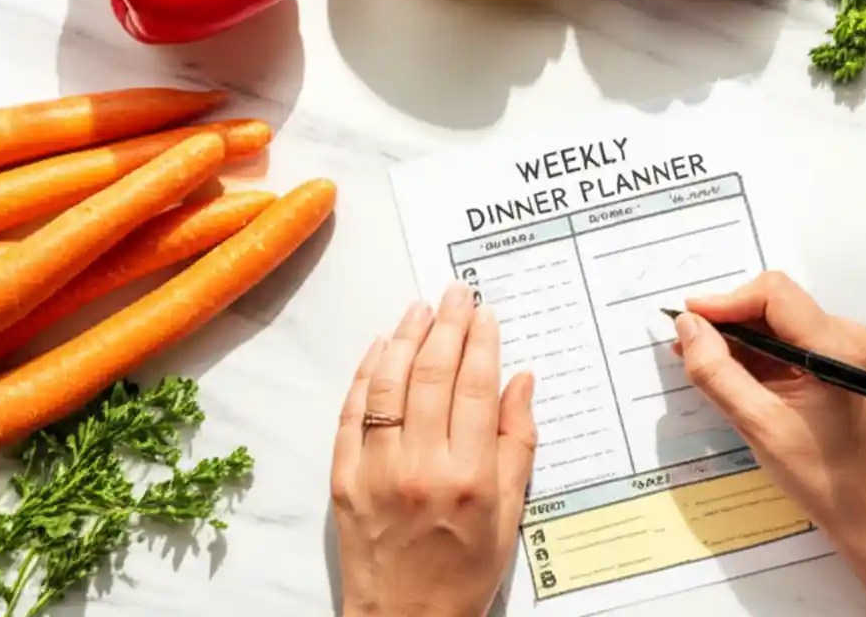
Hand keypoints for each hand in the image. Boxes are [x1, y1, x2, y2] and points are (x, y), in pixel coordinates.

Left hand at [331, 283, 537, 616]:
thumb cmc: (466, 571)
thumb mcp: (511, 514)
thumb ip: (518, 444)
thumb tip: (521, 381)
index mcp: (471, 476)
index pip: (475, 387)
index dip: (481, 342)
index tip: (485, 312)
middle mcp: (422, 467)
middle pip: (432, 375)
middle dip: (446, 325)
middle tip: (455, 293)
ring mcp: (376, 471)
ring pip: (388, 384)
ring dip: (403, 337)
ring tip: (419, 308)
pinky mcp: (343, 478)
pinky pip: (352, 412)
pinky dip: (365, 374)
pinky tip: (379, 348)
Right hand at [672, 271, 865, 544]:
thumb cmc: (823, 476)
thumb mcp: (759, 425)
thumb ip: (718, 372)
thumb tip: (688, 327)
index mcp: (838, 347)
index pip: (774, 295)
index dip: (726, 302)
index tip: (688, 320)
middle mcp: (850, 337)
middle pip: (777, 306)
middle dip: (730, 321)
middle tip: (687, 344)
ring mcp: (850, 351)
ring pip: (782, 325)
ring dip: (742, 340)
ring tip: (702, 360)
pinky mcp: (844, 367)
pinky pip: (794, 345)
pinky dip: (761, 356)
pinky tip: (733, 374)